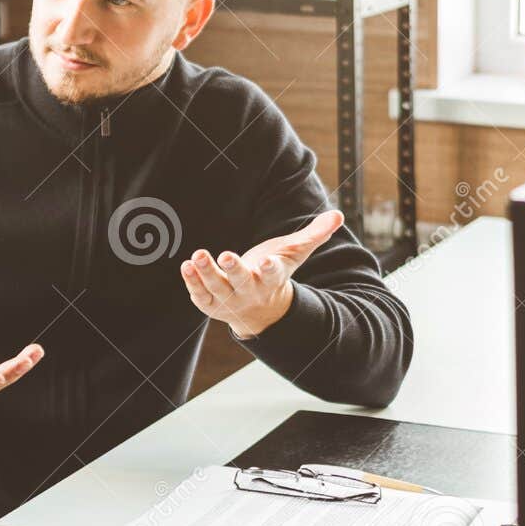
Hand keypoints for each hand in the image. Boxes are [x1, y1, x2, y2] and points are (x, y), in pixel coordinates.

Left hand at [180, 208, 344, 338]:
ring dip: (206, 273)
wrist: (259, 310)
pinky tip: (186, 265)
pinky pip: (200, 295)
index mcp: (271, 279)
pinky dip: (192, 282)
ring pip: (217, 289)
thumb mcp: (295, 254)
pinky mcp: (211, 304)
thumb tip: (339, 214)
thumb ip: (314, 234)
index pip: (273, 274)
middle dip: (233, 270)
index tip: (267, 261)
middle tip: (226, 255)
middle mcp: (250, 291)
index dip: (269, 268)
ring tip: (196, 256)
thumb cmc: (274, 273)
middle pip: (241, 282)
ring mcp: (229, 300)